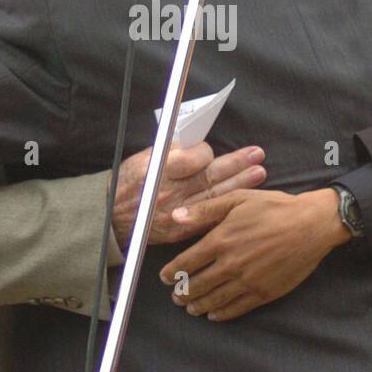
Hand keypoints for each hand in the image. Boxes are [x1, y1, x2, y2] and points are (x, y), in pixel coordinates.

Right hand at [112, 143, 265, 247]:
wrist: (113, 217)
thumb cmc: (129, 182)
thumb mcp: (143, 158)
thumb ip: (171, 151)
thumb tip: (197, 142)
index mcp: (158, 171)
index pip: (192, 158)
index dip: (204, 152)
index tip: (208, 150)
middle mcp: (169, 193)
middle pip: (209, 176)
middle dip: (235, 164)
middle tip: (257, 154)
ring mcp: (177, 213)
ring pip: (214, 195)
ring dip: (239, 183)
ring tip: (259, 172)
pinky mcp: (181, 229)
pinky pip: (209, 217)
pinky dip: (226, 206)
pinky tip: (243, 199)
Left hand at [159, 188, 349, 320]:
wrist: (312, 224)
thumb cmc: (275, 208)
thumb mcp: (238, 199)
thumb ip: (205, 209)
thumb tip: (176, 216)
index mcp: (221, 240)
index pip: (187, 262)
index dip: (172, 272)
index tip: (164, 277)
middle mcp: (231, 264)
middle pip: (197, 285)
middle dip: (182, 292)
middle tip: (175, 296)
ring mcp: (247, 281)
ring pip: (214, 300)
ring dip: (198, 305)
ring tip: (189, 307)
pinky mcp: (264, 292)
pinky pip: (237, 308)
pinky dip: (222, 314)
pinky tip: (214, 315)